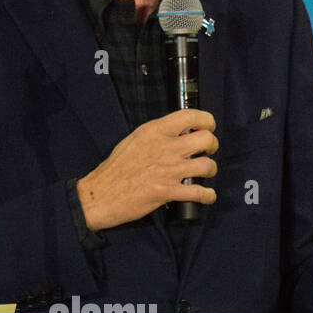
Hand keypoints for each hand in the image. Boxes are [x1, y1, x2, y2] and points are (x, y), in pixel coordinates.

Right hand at [76, 109, 217, 231]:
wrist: (100, 195)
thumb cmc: (115, 169)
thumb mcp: (133, 141)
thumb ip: (155, 136)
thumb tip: (176, 134)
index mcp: (154, 131)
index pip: (190, 116)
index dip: (206, 121)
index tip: (208, 127)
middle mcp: (164, 147)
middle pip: (205, 139)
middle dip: (212, 145)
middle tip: (208, 152)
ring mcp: (167, 170)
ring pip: (207, 165)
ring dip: (211, 170)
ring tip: (206, 174)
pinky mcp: (167, 192)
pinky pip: (198, 192)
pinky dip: (208, 195)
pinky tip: (207, 196)